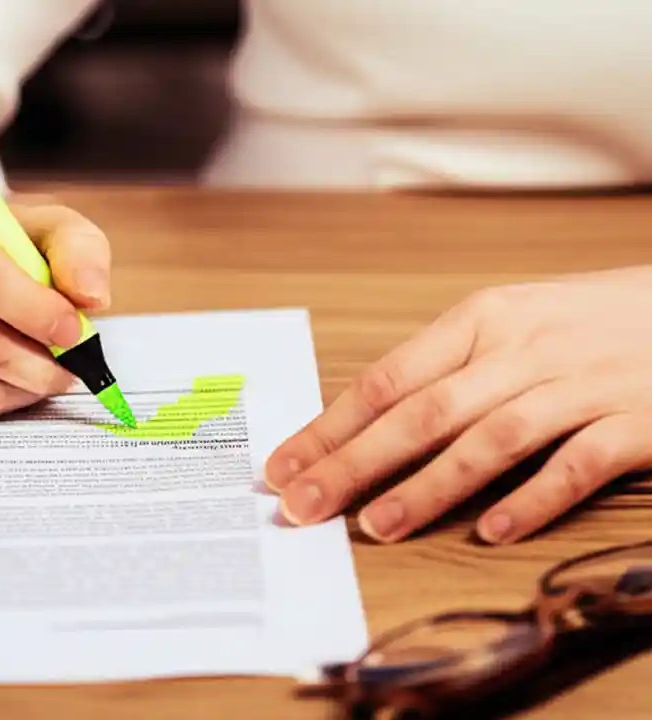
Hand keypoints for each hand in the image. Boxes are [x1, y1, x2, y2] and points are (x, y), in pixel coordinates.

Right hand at [0, 194, 110, 416]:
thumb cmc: (1, 243)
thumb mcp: (47, 226)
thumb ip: (78, 250)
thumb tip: (90, 297)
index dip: (31, 310)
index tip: (73, 328)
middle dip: (36, 360)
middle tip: (73, 359)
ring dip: (28, 384)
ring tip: (54, 367)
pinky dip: (8, 396)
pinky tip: (23, 375)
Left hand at [265, 265, 651, 543]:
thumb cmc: (594, 321)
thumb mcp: (516, 323)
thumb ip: (450, 368)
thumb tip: (364, 419)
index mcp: (483, 319)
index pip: (387, 380)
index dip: (330, 427)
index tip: (281, 468)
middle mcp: (524, 349)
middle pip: (422, 414)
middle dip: (352, 464)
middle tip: (301, 508)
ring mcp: (582, 385)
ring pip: (489, 440)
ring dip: (427, 487)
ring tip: (375, 526)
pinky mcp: (638, 422)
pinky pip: (577, 464)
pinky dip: (533, 498)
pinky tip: (490, 531)